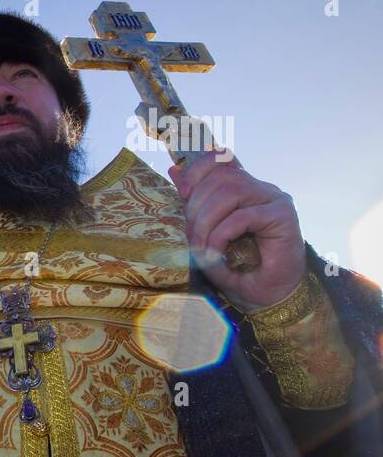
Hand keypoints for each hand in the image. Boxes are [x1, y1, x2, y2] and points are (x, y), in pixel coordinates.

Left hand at [167, 151, 306, 312]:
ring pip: (231, 191)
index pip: (221, 159)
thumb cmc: (238, 269)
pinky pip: (243, 215)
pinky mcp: (283, 216)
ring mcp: (273, 200)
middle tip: (191, 238)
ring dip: (207, 220)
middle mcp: (260, 189)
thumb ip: (193, 205)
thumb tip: (173, 171)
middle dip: (196, 206)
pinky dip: (222, 234)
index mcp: (242, 189)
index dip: (197, 169)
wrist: (268, 297)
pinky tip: (216, 251)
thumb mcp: (205, 234)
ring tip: (201, 247)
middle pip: (221, 176)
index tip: (182, 194)